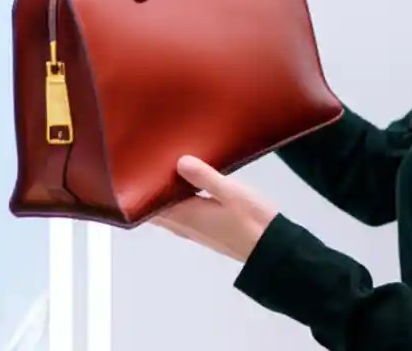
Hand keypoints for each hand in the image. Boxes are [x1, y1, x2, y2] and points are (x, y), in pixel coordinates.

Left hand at [151, 156, 278, 262]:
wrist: (272, 249)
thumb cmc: (253, 221)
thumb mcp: (231, 192)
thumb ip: (205, 177)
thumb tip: (179, 162)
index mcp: (187, 216)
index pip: (152, 204)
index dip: (142, 188)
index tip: (139, 167)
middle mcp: (185, 227)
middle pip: (156, 210)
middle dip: (151, 191)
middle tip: (151, 165)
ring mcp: (195, 231)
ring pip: (169, 214)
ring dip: (164, 197)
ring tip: (167, 172)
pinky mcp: (206, 231)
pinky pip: (181, 216)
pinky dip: (177, 203)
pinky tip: (187, 188)